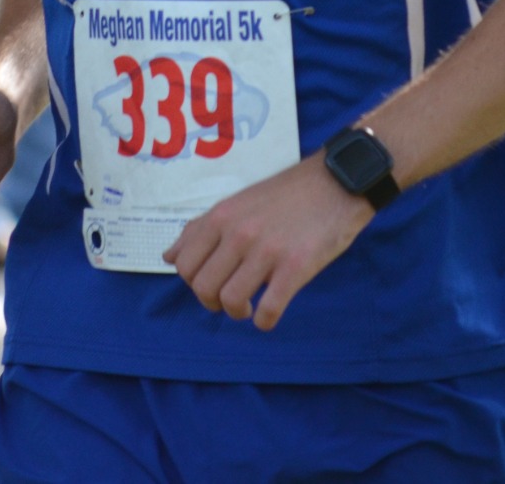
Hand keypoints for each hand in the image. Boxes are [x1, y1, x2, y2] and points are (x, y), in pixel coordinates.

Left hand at [163, 155, 373, 331]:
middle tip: (230, 299)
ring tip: (250, 306)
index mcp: (221, 216)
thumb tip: (169, 257)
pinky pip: (268, 310)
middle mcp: (238, 233)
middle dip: (212, 303)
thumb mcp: (237, 203)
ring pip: (231, 301)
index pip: (184, 264)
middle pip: (203, 287)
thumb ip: (201, 228)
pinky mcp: (295, 267)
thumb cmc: (286, 195)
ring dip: (238, 313)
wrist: (335, 183)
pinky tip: (269, 314)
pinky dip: (264, 321)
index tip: (212, 282)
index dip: (193, 283)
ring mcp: (267, 250)